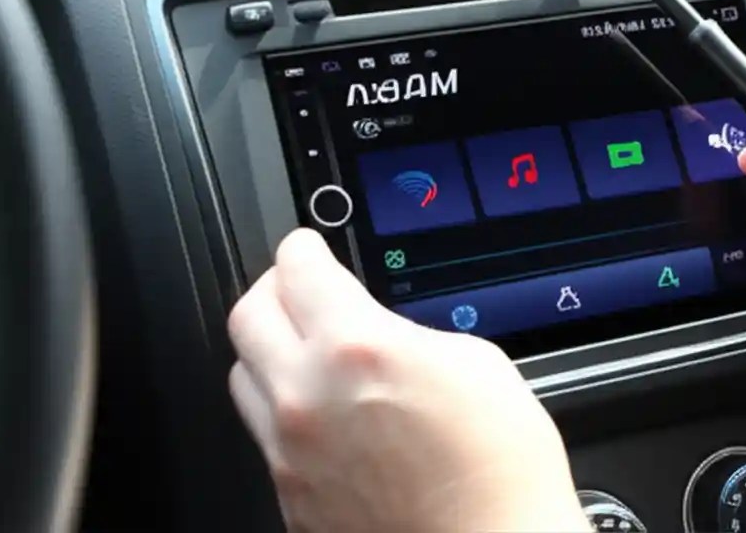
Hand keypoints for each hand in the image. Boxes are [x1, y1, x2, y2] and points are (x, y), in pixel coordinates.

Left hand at [227, 229, 587, 532]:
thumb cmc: (499, 466)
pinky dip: (291, 417)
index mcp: (356, 348)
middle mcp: (308, 397)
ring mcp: (292, 454)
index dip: (303, 247)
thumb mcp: (473, 360)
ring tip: (311, 355)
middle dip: (274, 291)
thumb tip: (383, 333)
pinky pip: (269, 441)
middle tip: (300, 289)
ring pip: (245, 380)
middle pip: (247, 317)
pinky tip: (332, 420)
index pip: (296, 269)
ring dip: (273, 354)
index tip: (308, 247)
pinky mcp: (291, 499)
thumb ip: (406, 333)